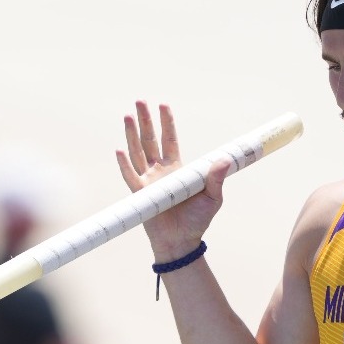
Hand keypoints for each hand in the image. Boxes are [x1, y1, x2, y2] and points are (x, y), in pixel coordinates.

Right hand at [116, 101, 229, 262]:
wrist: (182, 242)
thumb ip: (217, 178)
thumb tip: (224, 159)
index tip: (163, 105)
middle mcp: (160, 172)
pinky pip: (130, 176)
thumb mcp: (213, 197)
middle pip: (150, 140)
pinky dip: (125, 164)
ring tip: (127, 116)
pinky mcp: (140, 195)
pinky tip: (119, 149)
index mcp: (177, 168)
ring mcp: (148, 182)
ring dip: (131, 134)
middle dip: (145, 120)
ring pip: (137, 152)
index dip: (166, 122)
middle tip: (140, 101)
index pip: (170, 139)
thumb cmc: (198, 220)